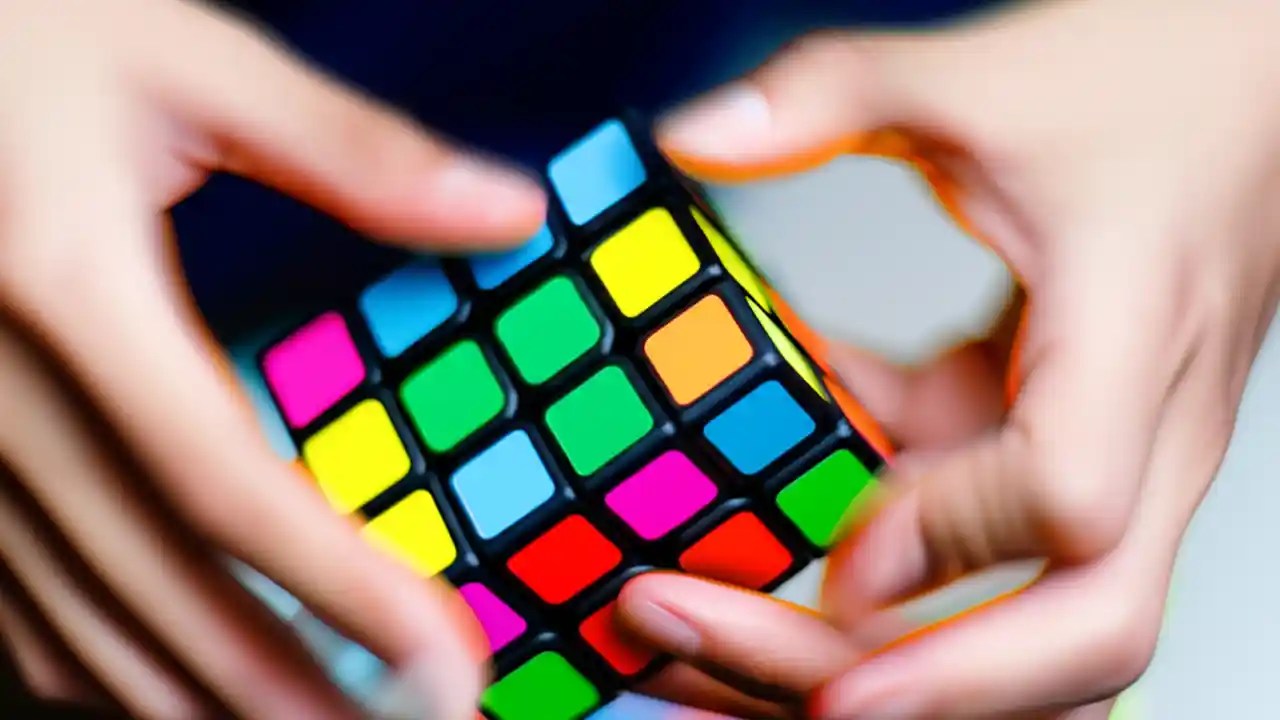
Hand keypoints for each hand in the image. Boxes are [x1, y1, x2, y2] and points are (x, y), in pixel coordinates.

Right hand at [0, 1, 544, 717]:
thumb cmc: (26, 35)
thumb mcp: (185, 60)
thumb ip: (349, 149)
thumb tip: (512, 209)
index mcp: (71, 293)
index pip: (229, 486)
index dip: (346, 590)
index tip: (450, 664)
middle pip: (157, 590)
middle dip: (290, 690)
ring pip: (80, 621)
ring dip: (205, 703)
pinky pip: (14, 602)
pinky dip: (102, 669)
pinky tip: (174, 695)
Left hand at [619, 0, 1279, 715]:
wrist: (1253, 81)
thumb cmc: (1157, 81)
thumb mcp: (983, 76)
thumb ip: (834, 93)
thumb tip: (696, 132)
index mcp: (1130, 332)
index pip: (1067, 497)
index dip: (941, 543)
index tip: (831, 560)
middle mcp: (1149, 429)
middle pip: (1082, 632)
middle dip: (921, 682)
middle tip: (745, 665)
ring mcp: (1121, 458)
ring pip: (1051, 640)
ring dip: (909, 675)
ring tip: (739, 661)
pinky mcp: (1076, 456)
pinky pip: (999, 567)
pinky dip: (898, 588)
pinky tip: (785, 550)